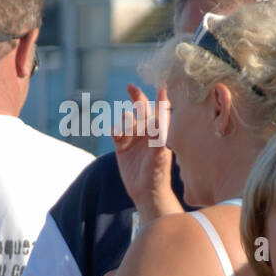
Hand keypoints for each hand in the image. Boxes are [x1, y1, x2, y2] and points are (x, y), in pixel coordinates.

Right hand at [113, 83, 177, 219]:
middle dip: (136, 97)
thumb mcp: (159, 152)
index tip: (161, 84)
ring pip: (126, 120)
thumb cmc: (158, 172)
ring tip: (125, 118)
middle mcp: (146, 132)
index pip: (160, 110)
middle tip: (130, 86)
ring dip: (124, 117)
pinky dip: (114, 129)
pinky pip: (115, 133)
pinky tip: (114, 130)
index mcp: (159, 131)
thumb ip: (159, 133)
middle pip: (140, 109)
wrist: (146, 191)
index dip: (160, 97)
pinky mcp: (121, 147)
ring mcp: (133, 139)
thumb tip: (160, 115)